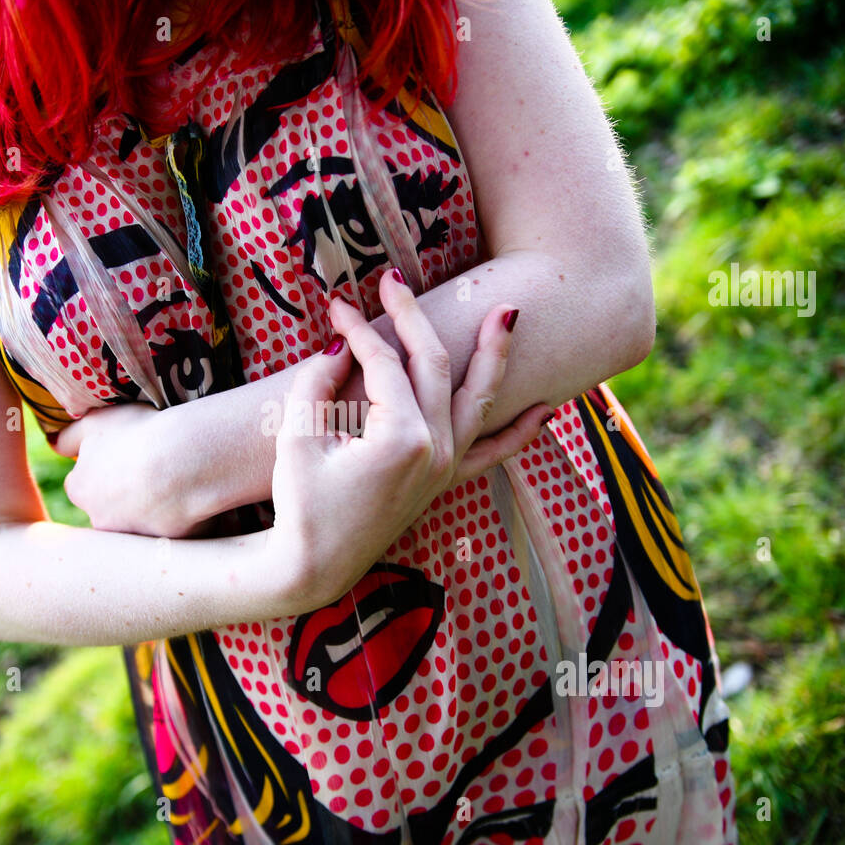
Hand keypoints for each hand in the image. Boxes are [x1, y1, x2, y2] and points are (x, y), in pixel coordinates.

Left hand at [54, 402, 213, 537]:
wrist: (184, 461)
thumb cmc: (138, 435)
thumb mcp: (96, 422)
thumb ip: (69, 437)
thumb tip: (53, 445)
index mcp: (80, 490)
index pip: (83, 485)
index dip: (103, 470)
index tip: (124, 458)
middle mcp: (100, 520)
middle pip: (109, 509)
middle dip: (125, 496)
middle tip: (151, 471)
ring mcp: (134, 536)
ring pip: (140, 524)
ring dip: (152, 509)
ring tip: (176, 482)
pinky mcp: (166, 545)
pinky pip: (172, 533)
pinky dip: (178, 520)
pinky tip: (192, 497)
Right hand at [270, 270, 553, 609]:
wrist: (314, 566)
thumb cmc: (300, 505)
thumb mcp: (298, 438)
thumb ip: (318, 383)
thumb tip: (340, 346)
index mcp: (402, 437)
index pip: (383, 363)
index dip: (357, 330)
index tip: (335, 306)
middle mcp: (436, 449)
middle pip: (433, 365)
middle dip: (414, 317)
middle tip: (394, 278)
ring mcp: (446, 467)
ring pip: (479, 399)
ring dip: (495, 356)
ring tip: (510, 313)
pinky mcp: (445, 482)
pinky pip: (494, 453)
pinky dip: (520, 432)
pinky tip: (546, 409)